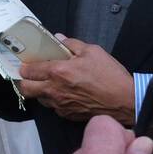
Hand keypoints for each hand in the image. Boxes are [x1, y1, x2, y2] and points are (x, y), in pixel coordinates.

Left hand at [17, 36, 134, 124]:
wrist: (126, 101)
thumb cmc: (110, 75)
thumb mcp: (93, 52)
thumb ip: (71, 44)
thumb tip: (58, 38)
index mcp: (58, 72)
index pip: (28, 70)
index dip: (25, 66)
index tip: (27, 63)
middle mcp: (54, 90)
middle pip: (25, 88)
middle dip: (25, 81)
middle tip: (32, 75)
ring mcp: (60, 105)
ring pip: (39, 99)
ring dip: (40, 91)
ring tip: (50, 84)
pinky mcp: (68, 115)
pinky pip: (53, 107)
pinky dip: (54, 101)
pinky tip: (64, 94)